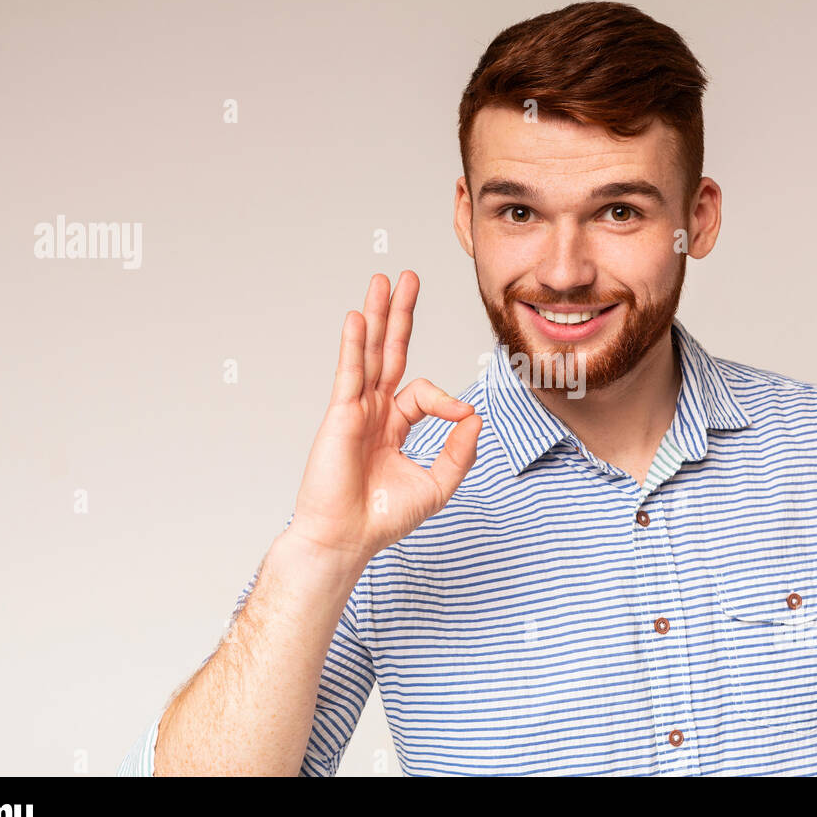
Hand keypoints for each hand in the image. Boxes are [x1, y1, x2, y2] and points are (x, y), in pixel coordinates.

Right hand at [280, 271, 480, 569]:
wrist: (348, 538)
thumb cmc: (383, 517)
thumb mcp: (438, 484)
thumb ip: (460, 452)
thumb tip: (476, 418)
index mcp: (392, 425)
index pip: (421, 393)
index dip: (447, 401)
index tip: (464, 419)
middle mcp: (372, 411)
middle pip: (389, 352)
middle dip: (399, 315)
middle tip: (407, 278)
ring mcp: (355, 410)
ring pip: (369, 353)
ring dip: (376, 315)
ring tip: (382, 280)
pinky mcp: (340, 416)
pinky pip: (349, 373)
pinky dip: (353, 344)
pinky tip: (357, 318)